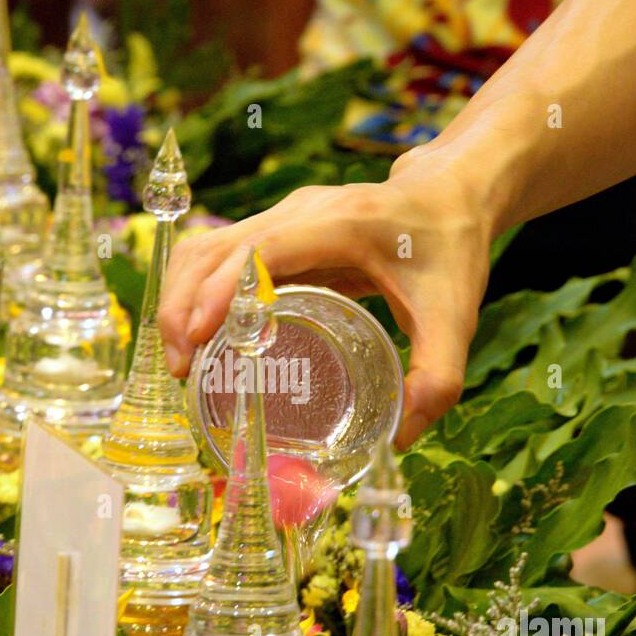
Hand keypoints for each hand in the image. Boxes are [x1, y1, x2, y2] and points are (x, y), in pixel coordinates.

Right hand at [158, 155, 494, 447]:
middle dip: (184, 306)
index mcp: (343, 223)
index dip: (223, 291)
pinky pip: (218, 256)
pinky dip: (195, 293)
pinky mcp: (276, 232)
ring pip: (206, 248)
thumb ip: (438, 377)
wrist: (450, 196)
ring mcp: (283, 217)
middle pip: (216, 248)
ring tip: (182, 361)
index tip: (198, 338)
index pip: (262, 250)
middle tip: (182, 370)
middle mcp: (302, 212)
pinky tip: (197, 338)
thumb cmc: (451, 250)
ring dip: (179, 299)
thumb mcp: (455, 315)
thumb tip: (399, 438)